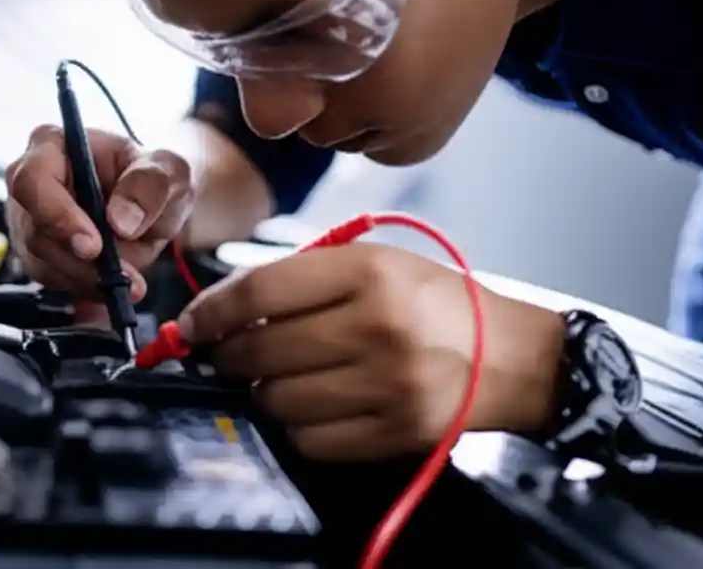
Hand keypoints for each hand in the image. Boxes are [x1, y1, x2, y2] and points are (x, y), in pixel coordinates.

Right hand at [5, 124, 193, 302]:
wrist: (154, 203)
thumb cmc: (152, 176)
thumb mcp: (168, 170)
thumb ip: (150, 185)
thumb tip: (121, 222)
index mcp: (51, 145)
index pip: (32, 181)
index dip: (58, 217)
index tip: (93, 246)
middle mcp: (30, 184)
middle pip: (37, 233)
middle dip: (82, 262)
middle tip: (124, 277)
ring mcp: (30, 223)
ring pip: (45, 264)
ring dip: (90, 278)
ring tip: (131, 279)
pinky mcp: (40, 257)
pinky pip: (56, 281)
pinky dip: (89, 288)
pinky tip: (115, 282)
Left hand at [177, 242, 566, 461]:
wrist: (512, 357)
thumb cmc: (432, 303)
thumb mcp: (374, 263)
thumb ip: (300, 280)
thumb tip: (221, 312)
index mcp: (367, 272)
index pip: (258, 293)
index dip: (209, 313)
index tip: (190, 325)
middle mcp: (376, 326)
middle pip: (259, 352)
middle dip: (226, 357)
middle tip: (225, 355)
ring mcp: (387, 385)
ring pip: (277, 401)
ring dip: (262, 392)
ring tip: (276, 378)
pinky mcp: (395, 432)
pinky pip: (309, 440)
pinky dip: (295, 426)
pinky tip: (309, 406)